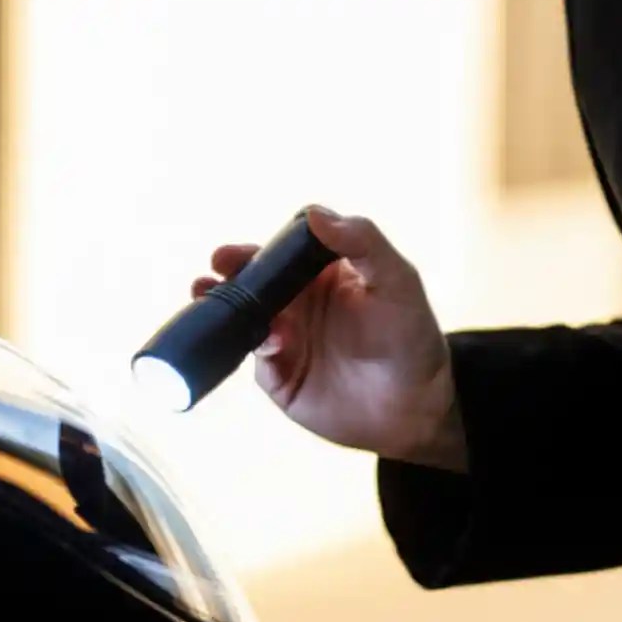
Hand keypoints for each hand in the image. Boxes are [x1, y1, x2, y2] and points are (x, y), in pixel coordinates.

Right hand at [192, 206, 467, 471]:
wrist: (414, 408)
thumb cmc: (411, 337)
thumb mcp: (397, 279)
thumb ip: (361, 241)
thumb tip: (314, 213)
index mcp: (320, 274)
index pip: (280, 252)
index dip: (258, 248)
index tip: (239, 249)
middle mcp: (297, 304)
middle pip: (252, 282)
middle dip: (229, 273)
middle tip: (216, 268)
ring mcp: (285, 339)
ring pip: (244, 318)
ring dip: (224, 308)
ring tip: (208, 298)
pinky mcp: (279, 377)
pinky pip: (256, 358)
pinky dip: (256, 346)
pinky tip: (271, 342)